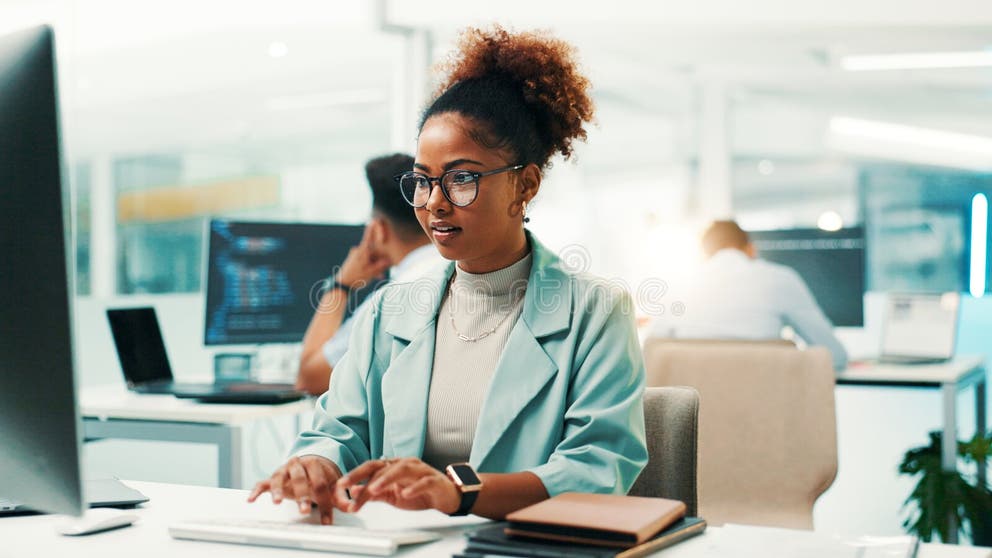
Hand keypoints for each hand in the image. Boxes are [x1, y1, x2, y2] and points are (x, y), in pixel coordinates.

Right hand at [247, 456, 341, 524]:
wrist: (308, 465)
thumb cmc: (320, 478)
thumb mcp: (331, 485)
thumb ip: (339, 496)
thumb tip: (351, 508)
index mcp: (315, 464)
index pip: (321, 483)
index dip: (325, 502)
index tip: (327, 520)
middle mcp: (297, 464)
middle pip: (300, 478)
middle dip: (302, 495)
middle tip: (305, 510)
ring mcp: (283, 470)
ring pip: (279, 478)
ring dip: (278, 490)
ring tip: (277, 502)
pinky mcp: (272, 478)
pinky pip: (262, 483)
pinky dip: (256, 490)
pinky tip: (251, 499)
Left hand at [334, 457, 460, 514]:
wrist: (446, 496)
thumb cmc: (420, 493)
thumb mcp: (393, 495)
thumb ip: (375, 493)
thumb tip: (355, 491)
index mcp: (394, 467)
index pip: (371, 468)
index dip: (355, 475)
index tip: (340, 486)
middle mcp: (405, 464)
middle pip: (382, 466)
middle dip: (363, 476)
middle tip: (348, 487)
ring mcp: (420, 471)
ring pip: (401, 470)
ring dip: (386, 479)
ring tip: (373, 489)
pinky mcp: (434, 480)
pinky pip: (423, 482)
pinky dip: (413, 488)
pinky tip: (405, 494)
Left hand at [336, 220, 389, 286]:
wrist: (342, 284)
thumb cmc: (356, 277)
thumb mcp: (371, 272)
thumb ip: (380, 265)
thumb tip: (388, 260)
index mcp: (362, 251)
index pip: (368, 237)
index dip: (371, 229)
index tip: (373, 220)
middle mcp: (358, 251)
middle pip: (373, 252)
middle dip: (379, 260)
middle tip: (382, 273)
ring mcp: (355, 255)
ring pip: (370, 257)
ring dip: (375, 265)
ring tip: (378, 276)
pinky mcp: (353, 260)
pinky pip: (365, 260)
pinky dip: (370, 266)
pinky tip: (374, 275)